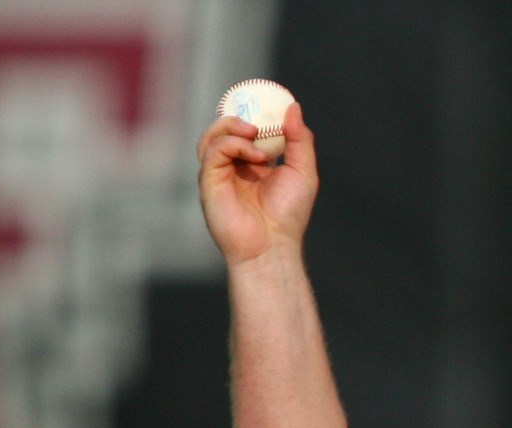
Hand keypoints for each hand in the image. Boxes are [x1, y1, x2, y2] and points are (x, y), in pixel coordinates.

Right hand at [196, 101, 317, 265]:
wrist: (273, 244)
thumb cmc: (289, 214)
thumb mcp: (303, 171)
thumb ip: (300, 140)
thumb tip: (293, 107)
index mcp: (253, 163)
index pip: (246, 129)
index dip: (254, 112)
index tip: (270, 100)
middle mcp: (233, 166)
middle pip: (224, 127)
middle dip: (239, 114)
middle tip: (259, 116)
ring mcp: (218, 173)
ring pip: (213, 135)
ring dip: (233, 127)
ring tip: (255, 134)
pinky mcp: (208, 180)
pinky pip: (212, 150)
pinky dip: (232, 144)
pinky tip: (254, 155)